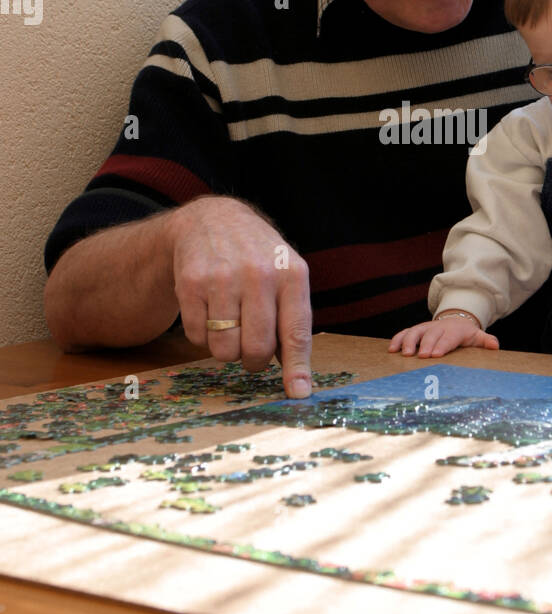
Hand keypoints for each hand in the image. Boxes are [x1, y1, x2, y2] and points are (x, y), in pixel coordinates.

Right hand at [169, 196, 312, 398]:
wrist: (212, 220)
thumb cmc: (258, 257)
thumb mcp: (286, 275)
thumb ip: (293, 321)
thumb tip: (298, 379)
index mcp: (292, 274)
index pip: (296, 332)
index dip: (297, 368)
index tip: (298, 393)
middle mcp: (259, 274)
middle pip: (257, 348)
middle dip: (253, 360)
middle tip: (250, 349)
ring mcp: (223, 278)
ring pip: (224, 349)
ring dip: (226, 349)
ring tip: (230, 323)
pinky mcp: (191, 283)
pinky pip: (197, 338)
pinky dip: (202, 336)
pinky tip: (208, 310)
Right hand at [389, 314, 498, 357]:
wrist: (454, 321)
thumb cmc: (465, 335)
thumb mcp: (476, 337)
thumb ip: (485, 341)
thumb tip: (494, 346)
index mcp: (454, 330)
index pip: (448, 337)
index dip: (442, 345)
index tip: (436, 354)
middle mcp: (438, 327)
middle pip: (431, 335)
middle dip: (425, 345)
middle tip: (421, 356)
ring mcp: (425, 328)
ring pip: (415, 332)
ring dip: (409, 342)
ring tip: (405, 354)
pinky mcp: (415, 330)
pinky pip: (404, 333)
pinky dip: (397, 339)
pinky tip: (392, 350)